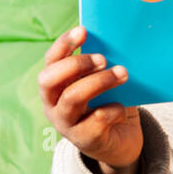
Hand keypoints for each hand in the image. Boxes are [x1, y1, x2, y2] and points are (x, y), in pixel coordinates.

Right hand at [40, 25, 142, 173]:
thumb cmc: (109, 105)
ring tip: (123, 73)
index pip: (51, 61)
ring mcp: (66, 124)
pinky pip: (97, 118)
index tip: (83, 30)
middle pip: (49, 79)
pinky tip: (122, 108)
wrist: (121, 143)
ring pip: (73, 97)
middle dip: (76, 64)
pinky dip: (113, 108)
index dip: (64, 44)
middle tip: (103, 58)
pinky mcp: (84, 139)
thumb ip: (102, 67)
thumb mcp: (103, 84)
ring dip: (99, 82)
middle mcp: (53, 104)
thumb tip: (117, 42)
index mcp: (54, 86)